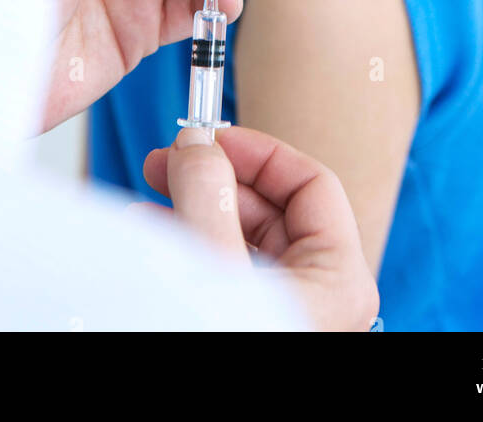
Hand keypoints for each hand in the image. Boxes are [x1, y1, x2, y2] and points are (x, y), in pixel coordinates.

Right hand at [143, 126, 378, 332]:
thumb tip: (197, 145)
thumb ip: (206, 196)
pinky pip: (222, 273)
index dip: (256, 150)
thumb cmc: (217, 348)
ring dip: (190, 212)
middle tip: (164, 163)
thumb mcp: (212, 266)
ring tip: (144, 205)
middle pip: (272, 209)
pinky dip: (186, 248)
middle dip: (213, 180)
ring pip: (241, 240)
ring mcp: (283, 317)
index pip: (311, 182)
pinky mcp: (248, 327)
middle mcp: (318, 299)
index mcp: (338, 280)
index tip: (207, 135)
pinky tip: (149, 240)